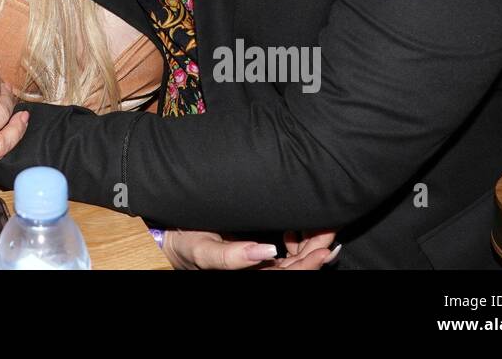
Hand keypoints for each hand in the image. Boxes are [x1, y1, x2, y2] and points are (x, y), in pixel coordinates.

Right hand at [162, 228, 338, 269]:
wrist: (172, 240)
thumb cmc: (186, 246)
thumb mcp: (204, 250)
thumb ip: (233, 256)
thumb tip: (267, 250)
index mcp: (250, 276)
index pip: (290, 275)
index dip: (311, 265)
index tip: (325, 248)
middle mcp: (259, 272)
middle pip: (298, 267)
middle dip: (316, 250)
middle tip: (329, 228)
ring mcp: (261, 264)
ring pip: (295, 260)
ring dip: (309, 245)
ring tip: (318, 225)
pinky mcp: (258, 254)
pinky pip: (285, 254)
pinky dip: (296, 242)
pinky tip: (293, 229)